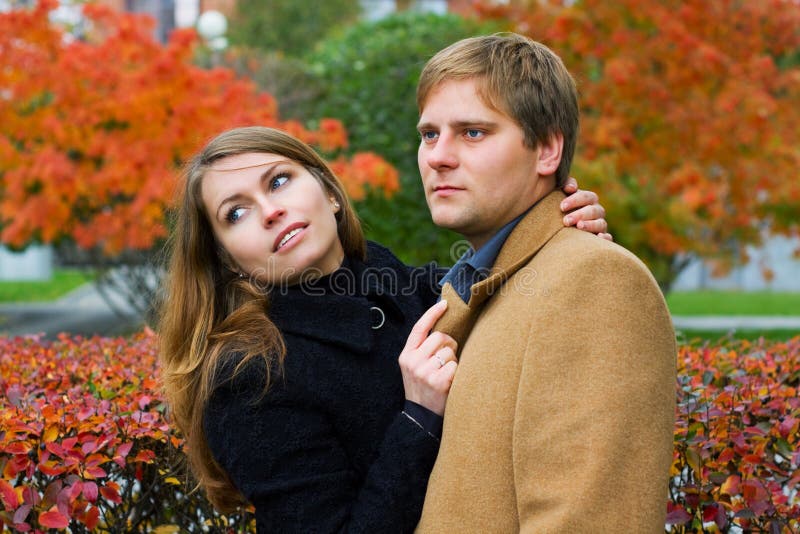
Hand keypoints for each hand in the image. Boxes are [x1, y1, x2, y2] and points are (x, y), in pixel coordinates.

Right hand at [398, 300, 457, 415]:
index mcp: (406, 355)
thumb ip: (422, 349)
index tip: (445, 304)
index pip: (419, 328)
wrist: (420, 417)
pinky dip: (457, 372)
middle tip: (449, 356)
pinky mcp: (438, 382)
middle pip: (440, 337)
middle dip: (450, 344)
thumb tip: (442, 327)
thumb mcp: (414, 366)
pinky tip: (450, 382)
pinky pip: (455, 366)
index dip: (432, 313)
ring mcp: (424, 372)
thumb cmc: (422, 387)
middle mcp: (413, 361)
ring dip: (453, 360)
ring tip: (446, 372)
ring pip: (450, 351)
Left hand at [560, 177, 612, 240]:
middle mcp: (597, 211)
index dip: (575, 200)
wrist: (563, 229)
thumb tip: (571, 187)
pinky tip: (599, 237)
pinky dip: (606, 237)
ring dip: (590, 225)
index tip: (562, 207)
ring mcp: (600, 225)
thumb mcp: (562, 196)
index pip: (586, 197)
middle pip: (593, 210)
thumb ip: (566, 185)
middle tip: (566, 221)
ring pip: (601, 223)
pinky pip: (608, 238)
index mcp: (589, 200)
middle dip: (580, 214)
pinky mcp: (602, 238)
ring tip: (579, 226)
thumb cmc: (562, 210)